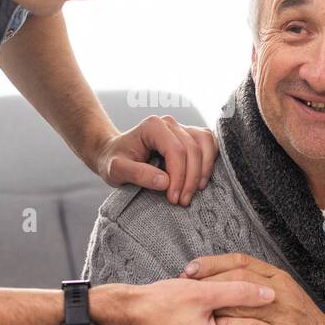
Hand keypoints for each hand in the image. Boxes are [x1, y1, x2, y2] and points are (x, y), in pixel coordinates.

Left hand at [94, 116, 216, 205]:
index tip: (173, 198)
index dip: (179, 176)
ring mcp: (181, 127)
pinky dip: (210, 161)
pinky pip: (209, 143)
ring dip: (203, 170)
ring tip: (194, 192)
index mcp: (152, 126)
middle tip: (182, 201)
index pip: (176, 150)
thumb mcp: (117, 170)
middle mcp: (169, 123)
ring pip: (205, 144)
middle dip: (190, 179)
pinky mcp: (189, 135)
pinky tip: (201, 179)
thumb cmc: (114, 160)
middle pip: (192, 149)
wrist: (114, 154)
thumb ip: (138, 174)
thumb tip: (165, 182)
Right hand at [106, 276, 273, 324]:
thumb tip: (270, 295)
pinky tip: (190, 316)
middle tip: (210, 298)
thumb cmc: (163, 301)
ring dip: (213, 321)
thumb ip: (240, 292)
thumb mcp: (206, 292)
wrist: (129, 312)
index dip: (241, 310)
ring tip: (197, 306)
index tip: (230, 296)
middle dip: (226, 315)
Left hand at [181, 253, 324, 324]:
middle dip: (207, 281)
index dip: (212, 263)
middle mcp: (280, 291)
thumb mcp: (282, 297)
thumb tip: (223, 281)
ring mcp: (281, 314)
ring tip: (194, 309)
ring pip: (240, 300)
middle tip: (184, 287)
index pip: (241, 261)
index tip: (190, 269)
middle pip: (237, 277)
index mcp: (278, 278)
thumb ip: (257, 288)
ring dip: (214, 304)